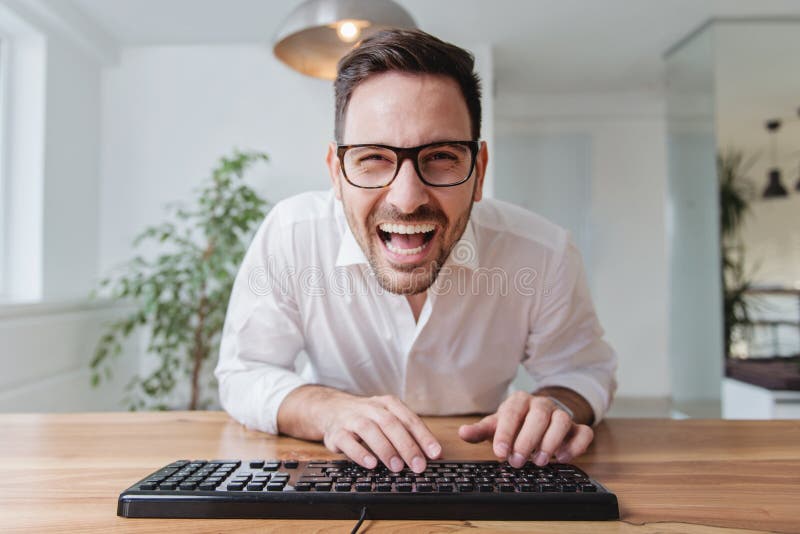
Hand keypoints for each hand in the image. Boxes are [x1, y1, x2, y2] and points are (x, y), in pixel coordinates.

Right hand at [320, 394, 441, 473]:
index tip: (435, 454)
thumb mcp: (387, 417)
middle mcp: (371, 408)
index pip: (409, 419)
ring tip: (397, 467)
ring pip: (369, 430)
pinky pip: (347, 442)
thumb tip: (431, 455)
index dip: (424, 436)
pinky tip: (371, 464)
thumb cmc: (367, 417)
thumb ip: (407, 433)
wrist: (331, 409)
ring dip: (385, 449)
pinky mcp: (336, 432)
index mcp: (388, 403)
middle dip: (407, 446)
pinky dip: (360, 453)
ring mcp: (352, 419)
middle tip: (418, 465)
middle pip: (391, 424)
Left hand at [458, 391, 593, 467]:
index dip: (506, 433)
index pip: (513, 413)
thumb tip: (462, 433)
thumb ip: (480, 431)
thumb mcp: (496, 425)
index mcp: (519, 401)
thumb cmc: (514, 423)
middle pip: (538, 416)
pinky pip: (584, 432)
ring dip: (551, 442)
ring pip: (562, 421)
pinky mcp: (576, 428)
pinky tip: (563, 459)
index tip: (500, 453)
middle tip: (517, 462)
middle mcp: (542, 404)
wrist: (537, 417)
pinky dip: (576, 445)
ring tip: (539, 462)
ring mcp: (561, 414)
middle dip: (527, 441)